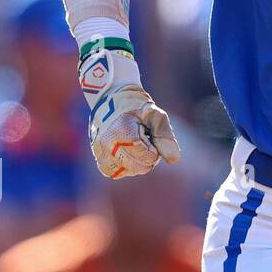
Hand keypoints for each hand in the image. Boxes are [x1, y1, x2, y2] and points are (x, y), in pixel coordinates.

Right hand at [79, 47, 179, 178]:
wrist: (111, 98)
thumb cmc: (136, 106)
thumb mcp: (156, 115)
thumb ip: (165, 137)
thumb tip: (174, 160)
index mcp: (122, 131)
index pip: (146, 156)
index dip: (155, 150)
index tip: (151, 136)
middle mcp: (107, 143)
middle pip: (137, 167)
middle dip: (147, 158)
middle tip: (145, 141)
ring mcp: (99, 150)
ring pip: (125, 172)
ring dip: (135, 164)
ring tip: (135, 146)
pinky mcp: (97, 155)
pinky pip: (112, 172)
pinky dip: (123, 167)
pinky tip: (128, 154)